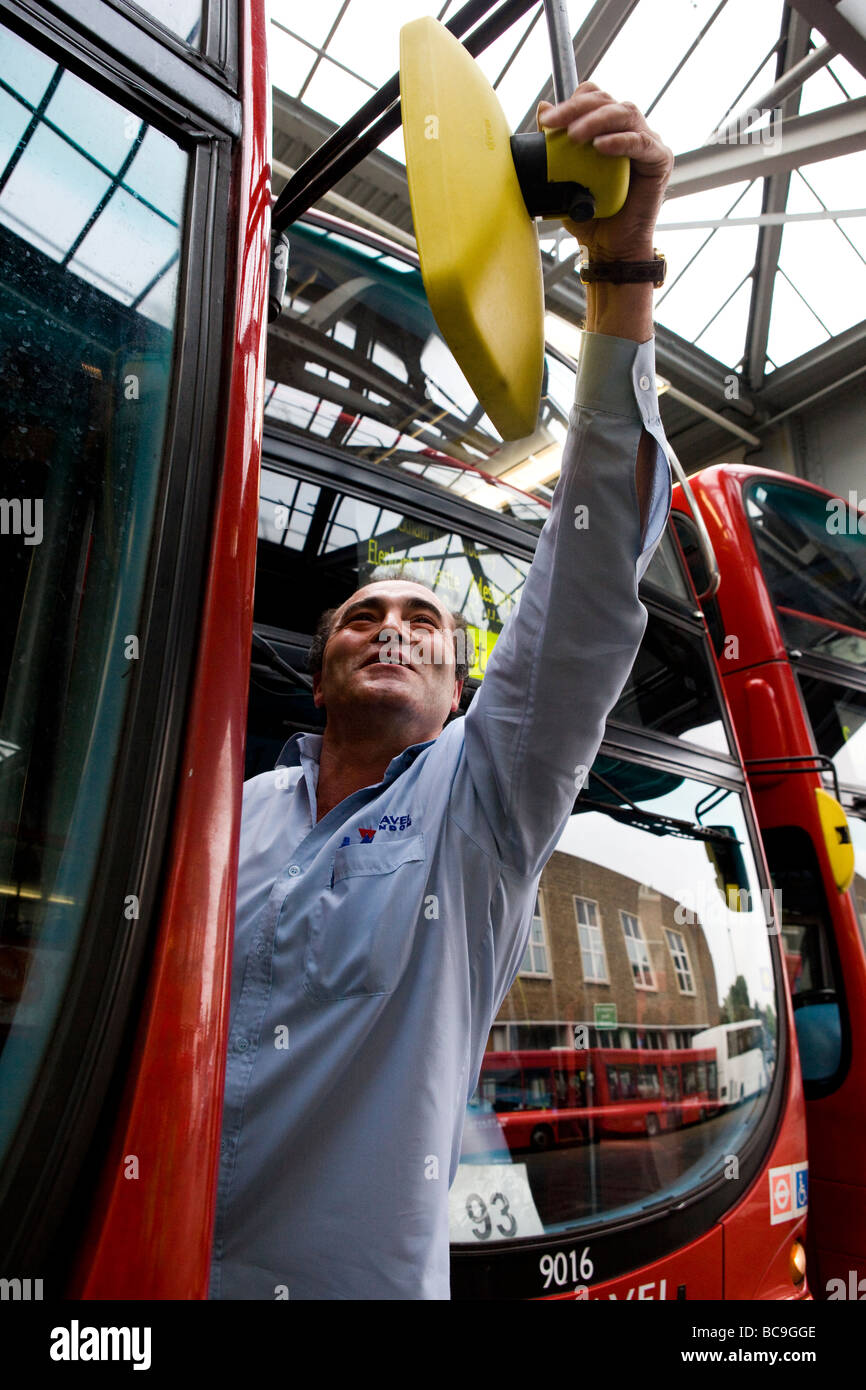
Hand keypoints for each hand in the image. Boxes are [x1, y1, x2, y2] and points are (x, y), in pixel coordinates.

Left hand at [537, 84, 672, 260]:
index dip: (572, 102)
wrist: (609, 248)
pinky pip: (641, 143)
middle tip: (554, 124)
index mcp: (608, 130)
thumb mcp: (563, 178)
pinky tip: (601, 146)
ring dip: (596, 120)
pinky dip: (620, 141)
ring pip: (625, 113)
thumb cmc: (588, 215)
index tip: (547, 120)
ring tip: (575, 135)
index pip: (594, 98)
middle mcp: (630, 131)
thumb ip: (553, 146)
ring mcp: (647, 143)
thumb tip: (542, 109)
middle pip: (607, 101)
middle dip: (578, 108)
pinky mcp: (660, 161)